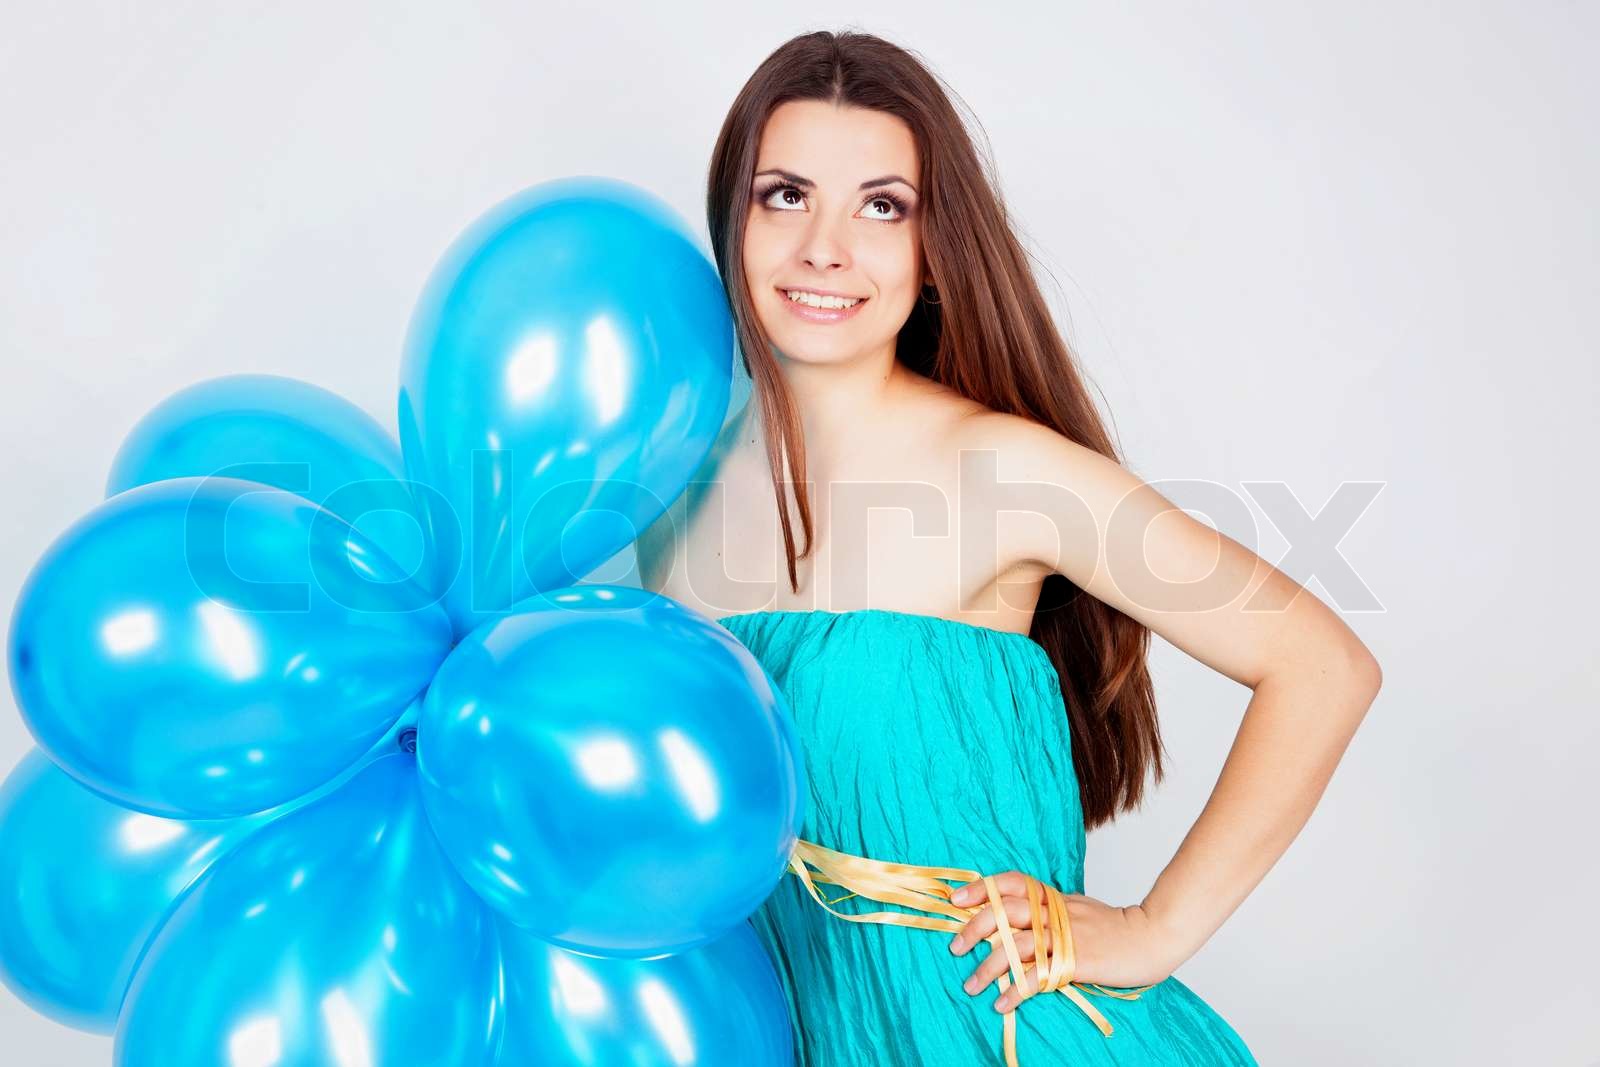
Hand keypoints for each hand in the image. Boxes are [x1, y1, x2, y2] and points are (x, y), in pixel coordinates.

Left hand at [947, 871, 1177, 1012]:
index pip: (1012, 883)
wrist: (1153, 937)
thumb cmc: (1117, 927)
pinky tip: (1002, 1003)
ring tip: (971, 985)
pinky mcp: (1076, 961)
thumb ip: (1052, 910)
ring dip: (988, 966)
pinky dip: (1015, 990)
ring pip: (1015, 945)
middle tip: (955, 947)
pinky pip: (1037, 976)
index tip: (956, 899)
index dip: (982, 888)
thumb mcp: (1079, 908)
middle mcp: (1056, 913)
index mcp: (1055, 897)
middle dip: (975, 928)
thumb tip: (1021, 917)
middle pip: (1005, 912)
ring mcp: (1065, 936)